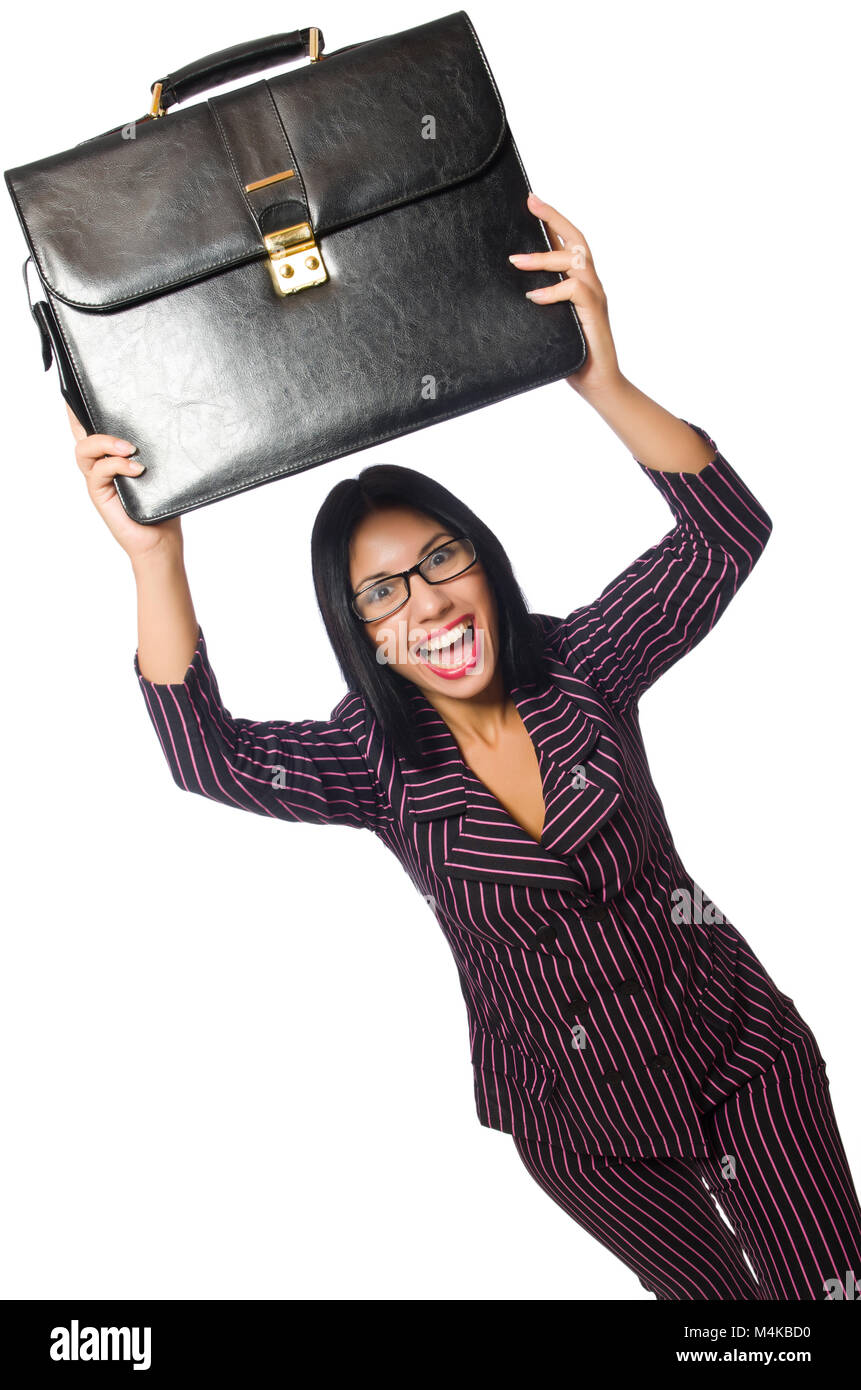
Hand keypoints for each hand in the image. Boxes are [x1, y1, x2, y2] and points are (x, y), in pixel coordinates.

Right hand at [66, 404, 182, 562]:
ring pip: (84, 449)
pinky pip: (99, 473)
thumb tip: (172, 419)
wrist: (162, 540)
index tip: (83, 386)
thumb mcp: (163, 471)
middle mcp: (102, 463)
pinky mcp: (100, 494)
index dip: (84, 407)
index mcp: (114, 454)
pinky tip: (137, 469)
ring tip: (130, 448)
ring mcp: (99, 478)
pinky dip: (116, 466)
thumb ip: (157, 449)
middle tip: (87, 402)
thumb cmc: (164, 507)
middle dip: (77, 414)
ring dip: (105, 443)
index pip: (96, 425)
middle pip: (80, 432)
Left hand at [509, 192, 622, 397]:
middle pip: (577, 238)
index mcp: (579, 282)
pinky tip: (534, 298)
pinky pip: (575, 290)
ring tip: (516, 262)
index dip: (552, 219)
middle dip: (554, 218)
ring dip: (544, 258)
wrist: (598, 382)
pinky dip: (553, 291)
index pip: (568, 242)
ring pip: (575, 260)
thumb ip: (539, 303)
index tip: (531, 200)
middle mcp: (590, 283)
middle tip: (530, 203)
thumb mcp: (550, 323)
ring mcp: (594, 296)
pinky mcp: (594, 313)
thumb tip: (508, 292)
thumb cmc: (572, 354)